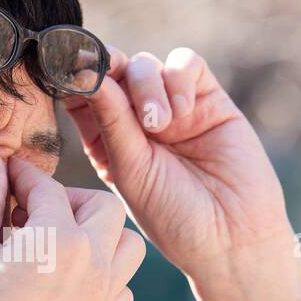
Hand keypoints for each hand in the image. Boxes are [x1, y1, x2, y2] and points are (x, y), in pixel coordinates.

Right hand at [0, 147, 145, 300]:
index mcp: (59, 241)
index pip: (47, 187)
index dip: (20, 175)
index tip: (3, 175)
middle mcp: (93, 267)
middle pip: (104, 207)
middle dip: (70, 198)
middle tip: (32, 210)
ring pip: (127, 246)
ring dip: (99, 234)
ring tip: (59, 241)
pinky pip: (121, 287)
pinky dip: (104, 275)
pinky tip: (67, 280)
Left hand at [63, 46, 300, 300]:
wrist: (232, 237)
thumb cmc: (173, 216)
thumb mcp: (129, 169)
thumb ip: (110, 120)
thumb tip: (86, 73)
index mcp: (106, 140)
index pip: (82, 95)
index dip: (73, 77)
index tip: (68, 72)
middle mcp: (136, 120)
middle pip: (113, 70)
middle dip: (106, 67)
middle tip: (105, 73)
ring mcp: (172, 107)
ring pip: (145, 65)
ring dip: (146, 86)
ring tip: (159, 124)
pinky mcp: (208, 99)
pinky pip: (186, 63)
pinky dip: (178, 79)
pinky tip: (182, 113)